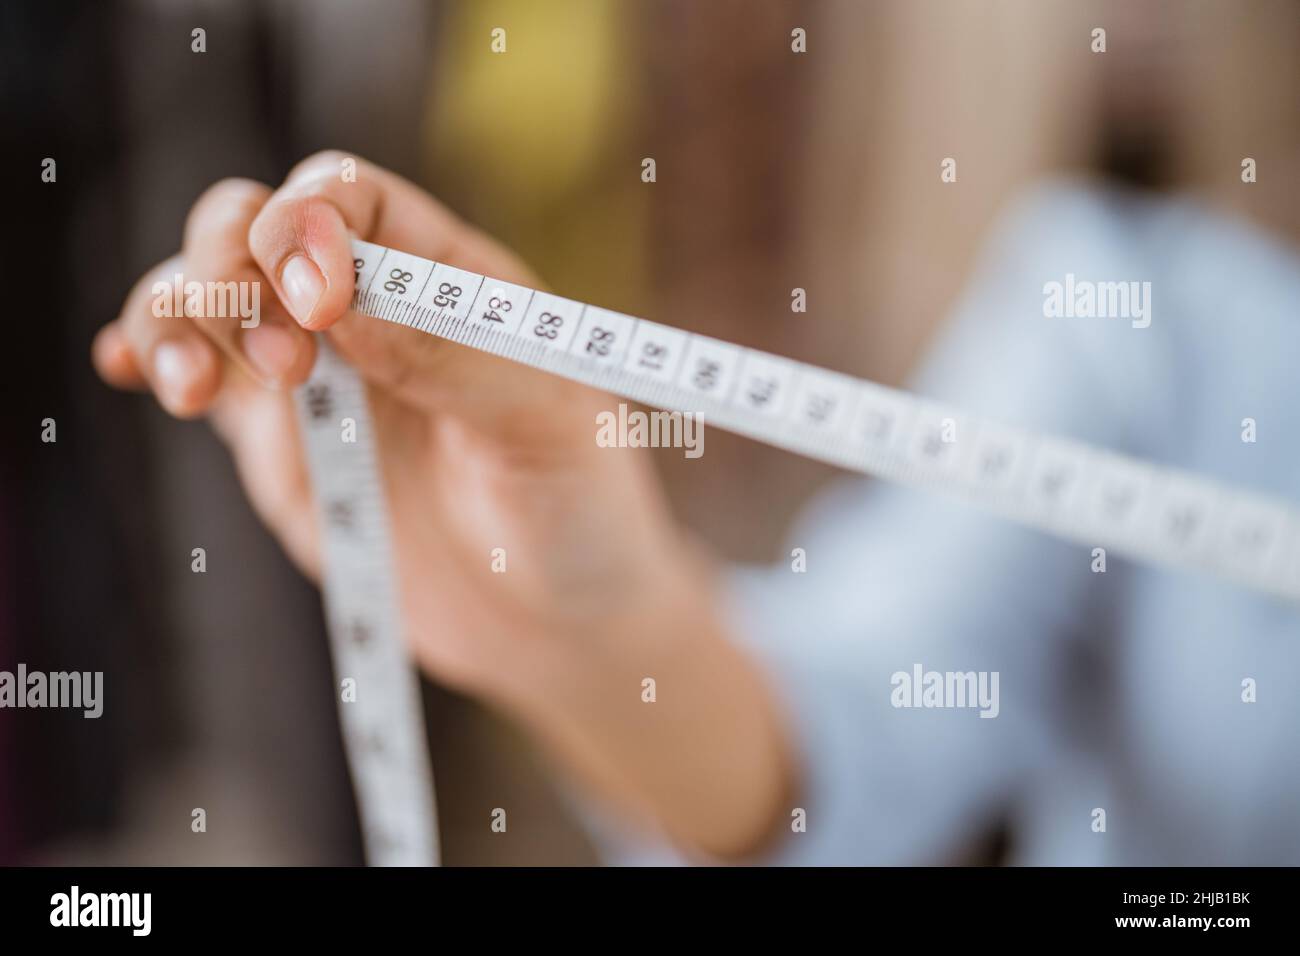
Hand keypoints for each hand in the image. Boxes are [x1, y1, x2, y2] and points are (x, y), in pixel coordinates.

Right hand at [94, 151, 792, 856]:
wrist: (561, 622)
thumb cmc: (582, 510)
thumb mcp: (549, 425)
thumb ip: (455, 358)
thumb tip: (343, 300)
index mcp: (450, 281)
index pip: (351, 200)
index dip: (313, 226)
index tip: (319, 304)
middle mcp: (376, 314)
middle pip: (258, 230)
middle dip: (235, 269)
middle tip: (283, 363)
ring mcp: (323, 379)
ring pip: (210, 298)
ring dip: (179, 315)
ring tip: (191, 387)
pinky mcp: (287, 448)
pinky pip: (205, 380)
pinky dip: (153, 357)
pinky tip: (132, 367)